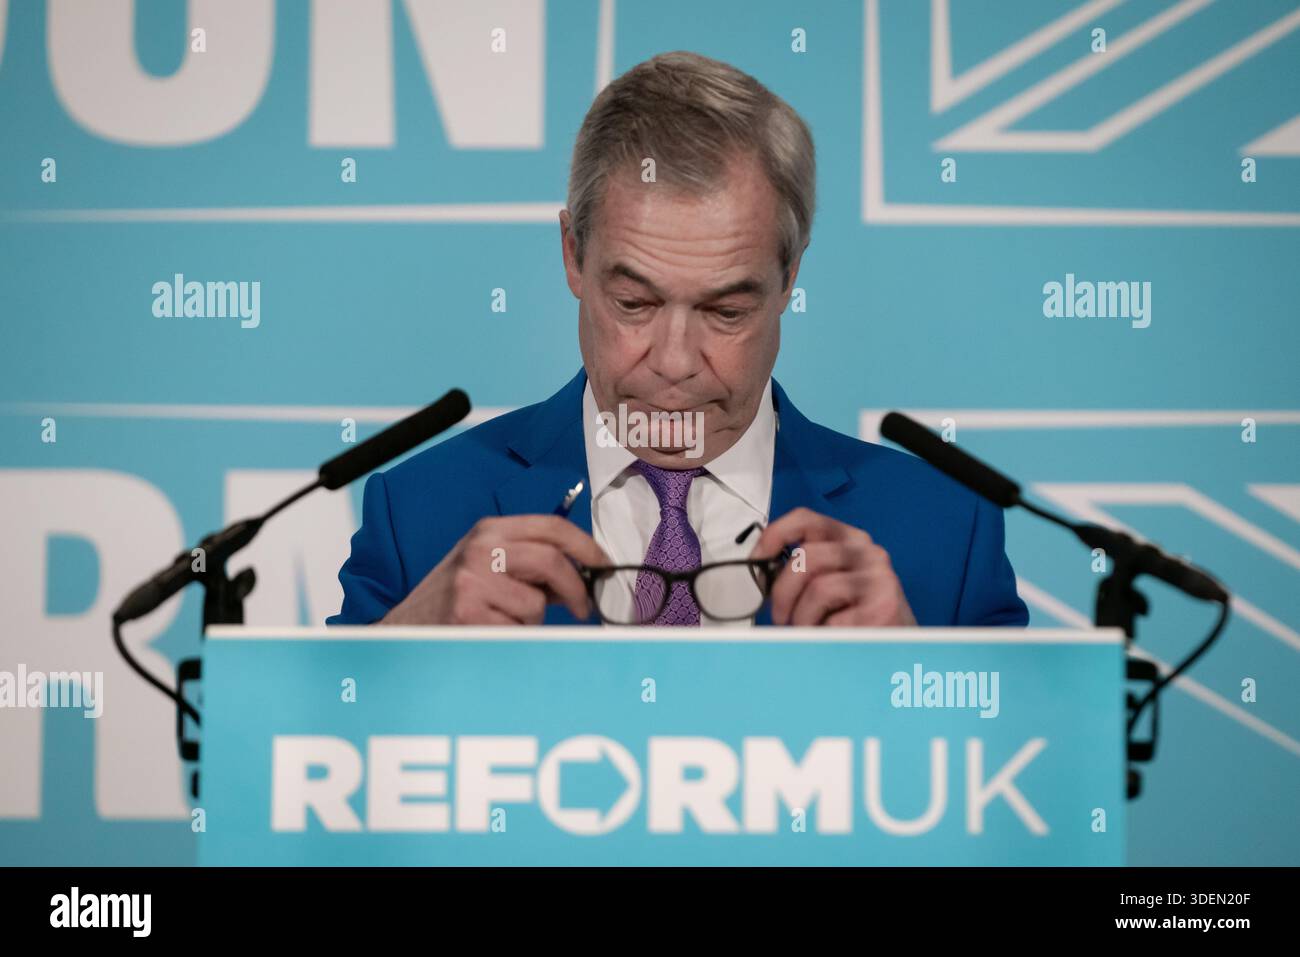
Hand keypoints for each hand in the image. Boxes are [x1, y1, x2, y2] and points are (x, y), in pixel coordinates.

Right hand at [381, 515, 608, 624]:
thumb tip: (585, 575)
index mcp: (489, 530)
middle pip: (552, 561)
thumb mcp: (487, 565)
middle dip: (576, 589)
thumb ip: (531, 564)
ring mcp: (472, 581)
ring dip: (532, 621)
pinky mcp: (467, 613)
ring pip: (536, 604)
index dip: (585, 545)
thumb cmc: (455, 598)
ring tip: (505, 621)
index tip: (604, 565)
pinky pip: (516, 631)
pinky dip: (513, 638)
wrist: (405, 628)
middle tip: (583, 608)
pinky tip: (489, 633)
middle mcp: (480, 549)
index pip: (551, 525)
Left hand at [749, 507, 915, 626]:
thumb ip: (804, 570)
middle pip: (807, 557)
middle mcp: (867, 552)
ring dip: (802, 618)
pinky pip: (835, 620)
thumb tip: (761, 571)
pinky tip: (835, 639)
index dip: (775, 535)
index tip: (757, 559)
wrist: (901, 647)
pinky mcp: (885, 607)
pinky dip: (824, 635)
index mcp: (850, 539)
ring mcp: (879, 578)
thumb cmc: (858, 615)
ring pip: (818, 589)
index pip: (806, 519)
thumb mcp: (833, 582)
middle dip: (783, 592)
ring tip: (808, 631)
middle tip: (780, 616)